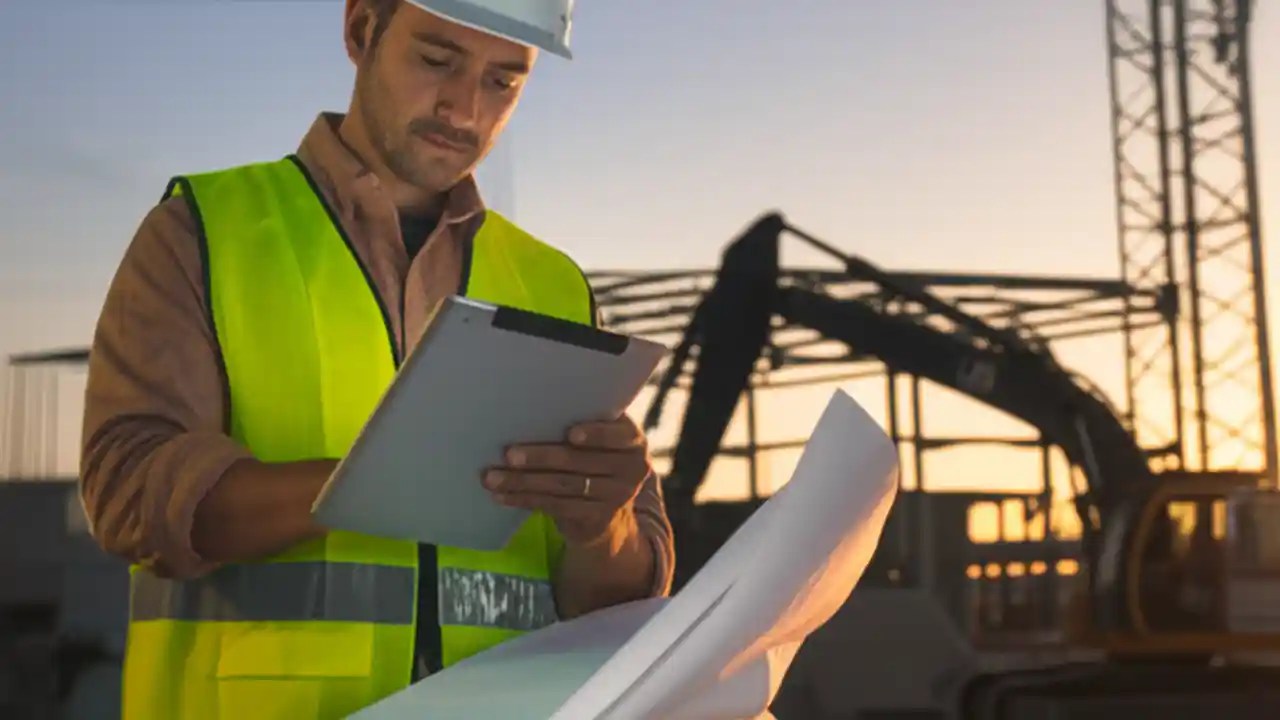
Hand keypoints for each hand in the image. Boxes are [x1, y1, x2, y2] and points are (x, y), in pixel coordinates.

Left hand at [482, 415, 652, 545]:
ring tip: (493, 477)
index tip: (570, 434)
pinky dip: (526, 500)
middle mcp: (631, 469)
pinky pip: (556, 507)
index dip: (596, 434)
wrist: (608, 508)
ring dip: (524, 482)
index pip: (617, 435)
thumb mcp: (598, 436)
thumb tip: (528, 409)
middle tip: (509, 454)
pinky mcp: (596, 519)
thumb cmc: (594, 454)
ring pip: (564, 486)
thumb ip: (580, 421)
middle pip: (580, 461)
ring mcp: (616, 497)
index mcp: (632, 440)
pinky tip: (502, 495)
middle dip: (541, 457)